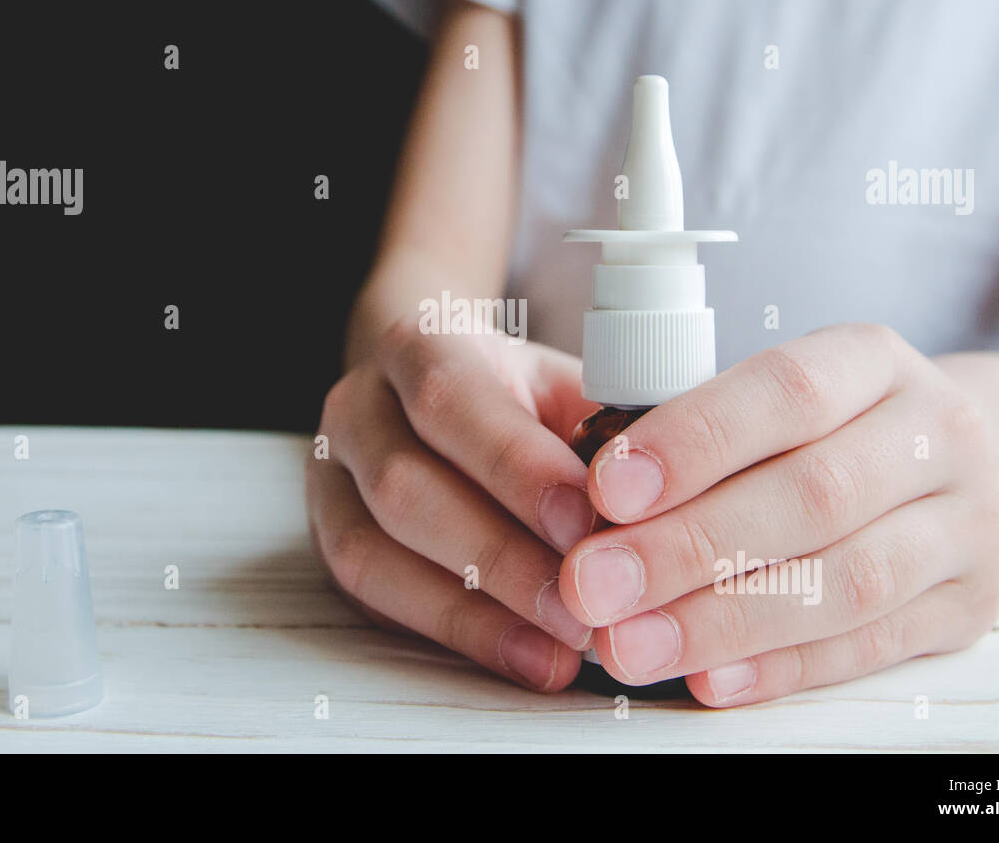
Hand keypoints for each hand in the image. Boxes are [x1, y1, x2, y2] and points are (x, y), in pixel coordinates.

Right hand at [306, 317, 598, 691]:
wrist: (437, 392)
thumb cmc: (520, 398)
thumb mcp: (568, 384)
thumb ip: (609, 427)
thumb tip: (669, 497)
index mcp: (422, 343)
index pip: (451, 397)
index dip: (515, 466)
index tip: (586, 521)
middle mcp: (359, 406)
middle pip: (404, 484)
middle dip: (499, 554)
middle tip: (582, 604)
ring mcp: (330, 479)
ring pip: (373, 551)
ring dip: (474, 609)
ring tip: (560, 644)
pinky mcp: (329, 544)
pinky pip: (373, 598)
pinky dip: (454, 633)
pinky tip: (524, 655)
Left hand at [558, 323, 998, 704]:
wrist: (966, 460)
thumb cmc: (827, 428)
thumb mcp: (777, 399)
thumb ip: (699, 434)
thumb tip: (593, 508)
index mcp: (872, 359)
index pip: (785, 390)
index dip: (693, 441)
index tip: (604, 491)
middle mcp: (935, 431)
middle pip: (813, 494)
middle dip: (688, 547)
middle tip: (592, 586)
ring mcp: (967, 523)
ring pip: (848, 581)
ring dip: (724, 620)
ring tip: (630, 645)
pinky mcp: (971, 606)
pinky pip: (872, 647)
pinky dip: (781, 668)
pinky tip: (708, 679)